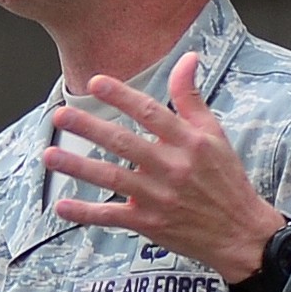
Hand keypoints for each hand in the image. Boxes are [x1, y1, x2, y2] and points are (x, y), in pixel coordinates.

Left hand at [40, 54, 286, 283]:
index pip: (152, 113)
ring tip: (49, 154)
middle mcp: (172, 168)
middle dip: (90, 128)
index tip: (97, 82)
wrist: (241, 233)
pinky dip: (85, 213)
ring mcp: (158, 197)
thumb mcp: (214, 135)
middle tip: (60, 115)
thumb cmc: (225, 180)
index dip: (123, 97)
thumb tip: (187, 58)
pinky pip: (111, 216)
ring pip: (112, 179)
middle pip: (125, 143)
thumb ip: (191, 98)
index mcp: (189, 143)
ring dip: (78, 167)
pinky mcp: (149, 223)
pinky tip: (60, 206)